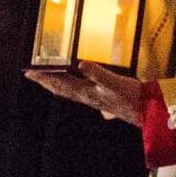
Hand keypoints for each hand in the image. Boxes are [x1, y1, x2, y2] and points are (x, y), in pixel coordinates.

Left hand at [25, 61, 142, 125]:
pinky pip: (78, 92)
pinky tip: (74, 87)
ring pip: (68, 91)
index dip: (44, 77)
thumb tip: (81, 64)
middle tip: (30, 74)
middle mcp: (87, 97)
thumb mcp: (115, 82)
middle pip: (60, 89)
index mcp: (87, 92)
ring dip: (55, 85)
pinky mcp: (101, 99)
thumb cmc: (132, 98)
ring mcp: (93, 99)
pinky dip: (70, 87)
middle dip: (44, 81)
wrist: (146, 112)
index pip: (59, 83)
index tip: (29, 71)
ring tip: (45, 80)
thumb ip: (98, 73)